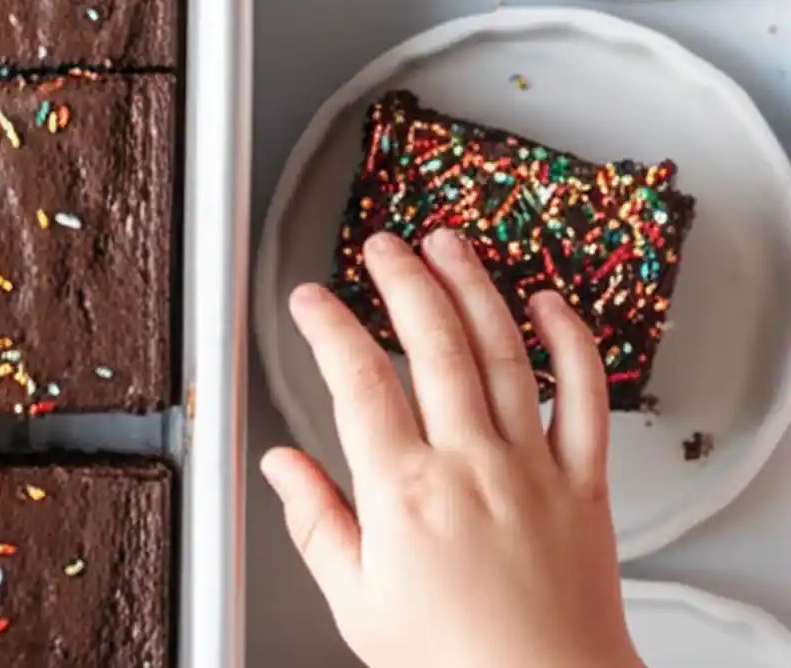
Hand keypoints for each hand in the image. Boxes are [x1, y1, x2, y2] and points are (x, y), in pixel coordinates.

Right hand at [262, 229, 642, 667]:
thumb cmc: (452, 659)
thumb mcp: (356, 600)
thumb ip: (315, 522)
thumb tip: (282, 467)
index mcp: (404, 493)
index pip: (358, 382)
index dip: (329, 327)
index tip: (311, 300)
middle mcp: (469, 465)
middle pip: (434, 345)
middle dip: (402, 281)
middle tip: (382, 245)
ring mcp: (532, 466)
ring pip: (502, 352)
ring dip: (472, 287)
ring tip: (448, 243)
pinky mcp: (583, 480)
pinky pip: (585, 397)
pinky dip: (571, 342)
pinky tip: (549, 303)